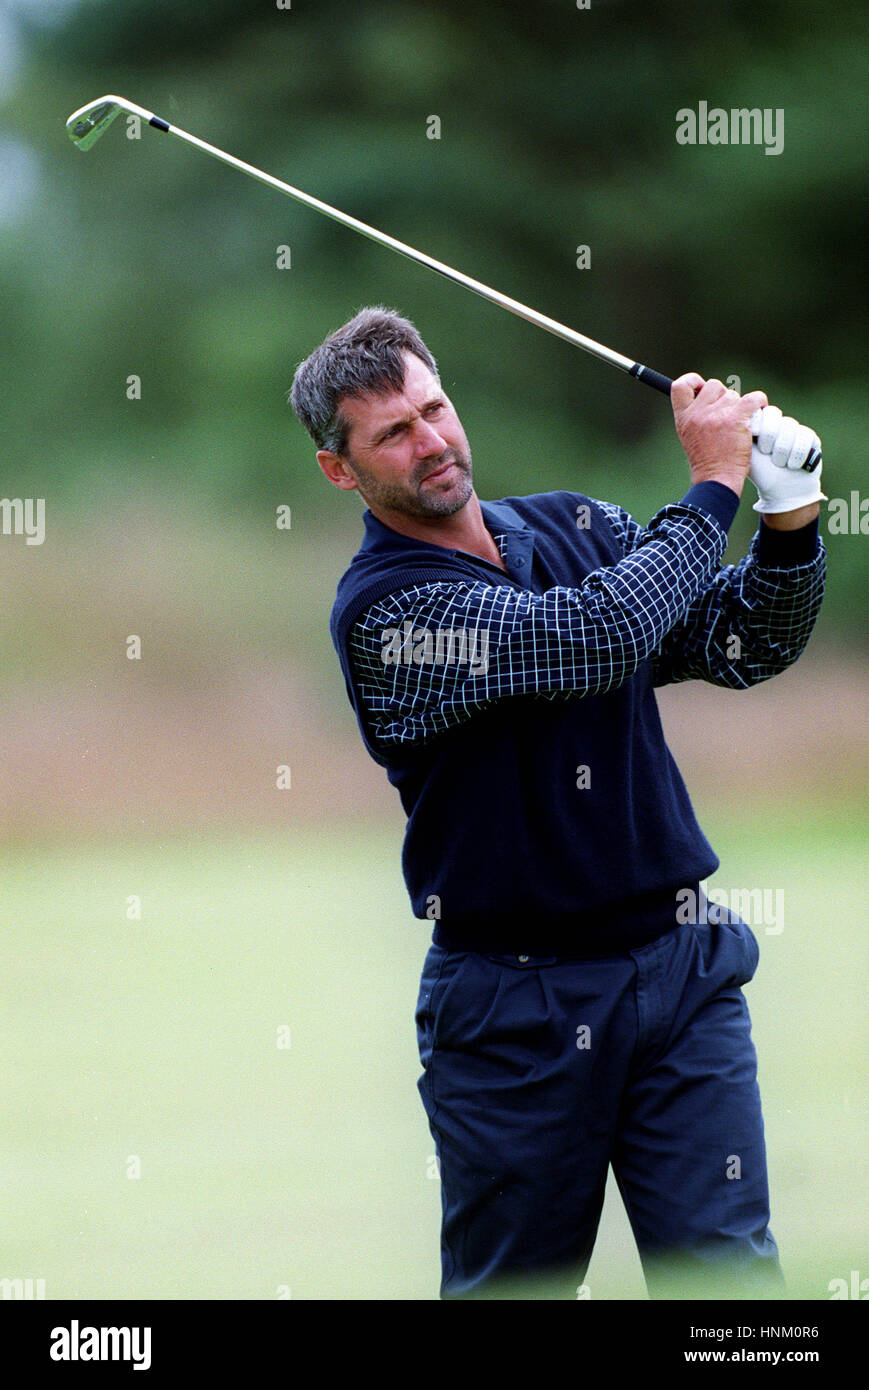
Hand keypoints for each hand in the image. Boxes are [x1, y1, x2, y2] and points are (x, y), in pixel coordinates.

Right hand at [671, 374, 768, 497]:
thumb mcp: (689, 436)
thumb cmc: (706, 461)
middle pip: (713, 386)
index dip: (693, 381)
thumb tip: (706, 395)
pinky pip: (753, 398)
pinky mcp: (737, 418)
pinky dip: (759, 402)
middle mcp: (698, 413)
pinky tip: (757, 413)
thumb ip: (694, 416)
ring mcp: (717, 415)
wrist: (716, 479)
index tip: (701, 389)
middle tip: (726, 416)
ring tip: (739, 424)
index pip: (680, 385)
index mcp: (683, 417)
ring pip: (733, 394)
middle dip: (722, 398)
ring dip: (739, 406)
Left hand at [748, 406, 826, 513]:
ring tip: (779, 464)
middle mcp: (778, 423)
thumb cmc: (762, 473)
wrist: (783, 491)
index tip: (756, 441)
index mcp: (761, 425)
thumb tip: (741, 417)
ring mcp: (795, 429)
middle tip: (766, 453)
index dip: (759, 425)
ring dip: (782, 450)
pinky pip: (804, 437)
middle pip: (774, 414)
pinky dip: (797, 455)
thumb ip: (743, 434)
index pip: (761, 411)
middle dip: (769, 436)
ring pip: (789, 426)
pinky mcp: (810, 437)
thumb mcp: (747, 453)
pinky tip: (792, 465)